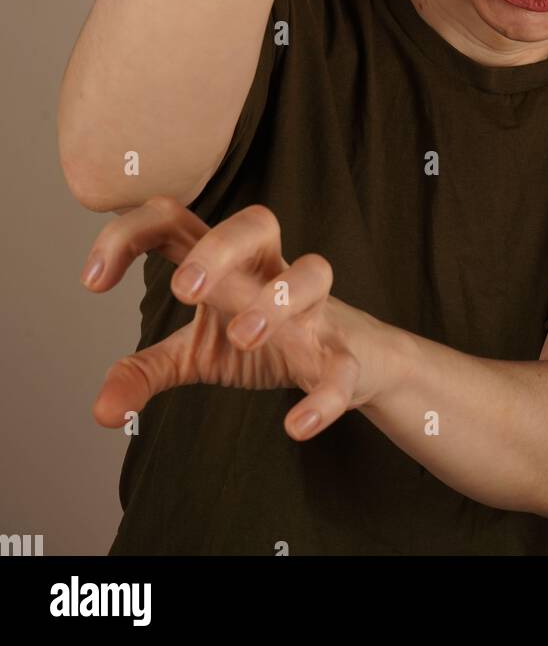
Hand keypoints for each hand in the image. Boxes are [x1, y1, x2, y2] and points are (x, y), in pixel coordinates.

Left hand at [80, 196, 393, 439]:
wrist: (355, 362)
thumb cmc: (264, 339)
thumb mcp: (196, 352)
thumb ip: (146, 370)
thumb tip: (101, 410)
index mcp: (227, 264)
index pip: (176, 219)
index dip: (130, 234)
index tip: (93, 281)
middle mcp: (271, 272)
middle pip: (257, 222)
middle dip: (218, 248)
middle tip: (182, 290)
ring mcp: (314, 309)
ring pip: (314, 272)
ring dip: (277, 299)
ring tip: (242, 337)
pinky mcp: (343, 353)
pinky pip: (343, 364)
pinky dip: (324, 395)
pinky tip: (295, 426)